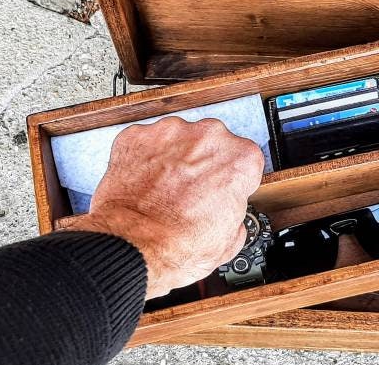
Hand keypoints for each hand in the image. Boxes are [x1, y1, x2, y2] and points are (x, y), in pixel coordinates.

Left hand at [77, 117, 264, 298]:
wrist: (133, 246)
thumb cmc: (180, 244)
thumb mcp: (230, 240)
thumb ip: (235, 214)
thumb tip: (228, 215)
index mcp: (241, 158)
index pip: (246, 159)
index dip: (232, 178)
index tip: (222, 190)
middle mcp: (208, 137)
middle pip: (212, 143)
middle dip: (203, 163)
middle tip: (191, 193)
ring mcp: (170, 132)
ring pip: (178, 139)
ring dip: (174, 159)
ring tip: (165, 190)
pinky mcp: (137, 136)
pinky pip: (146, 143)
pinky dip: (145, 159)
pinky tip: (145, 183)